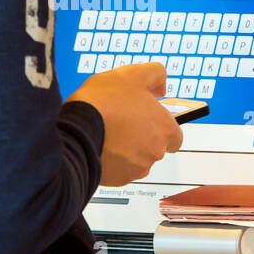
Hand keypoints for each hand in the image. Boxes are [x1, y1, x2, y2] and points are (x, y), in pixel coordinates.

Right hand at [68, 61, 183, 186]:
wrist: (77, 129)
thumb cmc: (103, 103)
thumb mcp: (131, 74)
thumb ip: (154, 75)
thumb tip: (161, 85)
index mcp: (164, 128)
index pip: (175, 136)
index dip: (161, 127)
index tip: (148, 120)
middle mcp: (155, 151)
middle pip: (155, 148)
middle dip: (141, 137)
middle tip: (123, 122)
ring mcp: (137, 168)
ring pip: (137, 161)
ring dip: (127, 150)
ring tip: (109, 133)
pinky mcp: (118, 179)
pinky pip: (119, 171)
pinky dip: (113, 161)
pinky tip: (102, 145)